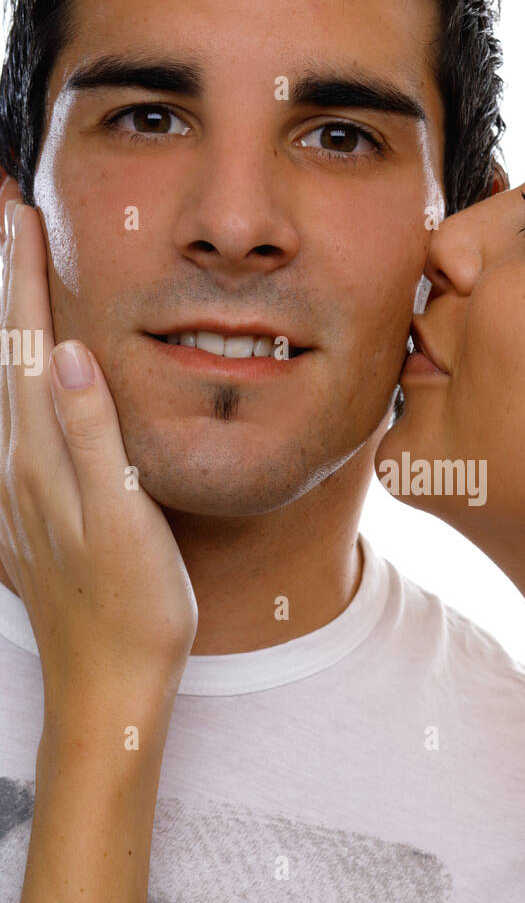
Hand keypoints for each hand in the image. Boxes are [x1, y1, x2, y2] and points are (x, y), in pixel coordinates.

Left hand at [0, 194, 197, 701]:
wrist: (106, 688)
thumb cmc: (134, 610)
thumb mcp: (126, 521)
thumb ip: (95, 435)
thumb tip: (73, 351)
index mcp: (39, 460)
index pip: (29, 347)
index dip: (24, 278)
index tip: (21, 214)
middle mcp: (13, 471)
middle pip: (4, 359)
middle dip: (5, 286)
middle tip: (3, 220)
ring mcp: (12, 497)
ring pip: (0, 392)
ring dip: (5, 332)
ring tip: (9, 286)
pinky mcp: (21, 520)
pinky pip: (5, 433)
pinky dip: (8, 390)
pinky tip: (15, 389)